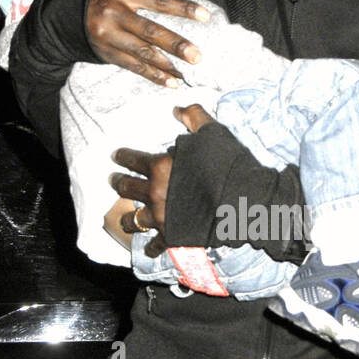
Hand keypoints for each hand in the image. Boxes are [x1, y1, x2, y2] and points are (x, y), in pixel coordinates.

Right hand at [88, 0, 211, 85]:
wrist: (62, 12)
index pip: (158, 1)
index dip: (182, 9)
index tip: (205, 16)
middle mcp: (114, 14)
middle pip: (151, 31)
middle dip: (176, 45)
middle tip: (198, 56)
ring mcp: (109, 36)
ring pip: (143, 53)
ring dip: (167, 65)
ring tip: (188, 73)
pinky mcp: (106, 53)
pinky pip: (133, 66)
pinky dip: (153, 75)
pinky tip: (170, 81)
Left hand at [108, 107, 214, 255]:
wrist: (244, 200)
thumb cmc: (228, 164)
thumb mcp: (212, 132)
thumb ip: (193, 117)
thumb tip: (176, 108)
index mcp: (161, 166)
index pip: (133, 159)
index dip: (123, 157)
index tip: (116, 156)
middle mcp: (155, 192)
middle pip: (127, 188)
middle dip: (118, 183)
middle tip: (114, 181)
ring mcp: (162, 217)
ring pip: (133, 219)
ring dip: (127, 217)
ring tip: (124, 218)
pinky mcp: (173, 236)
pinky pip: (156, 244)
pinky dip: (151, 247)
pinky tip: (148, 250)